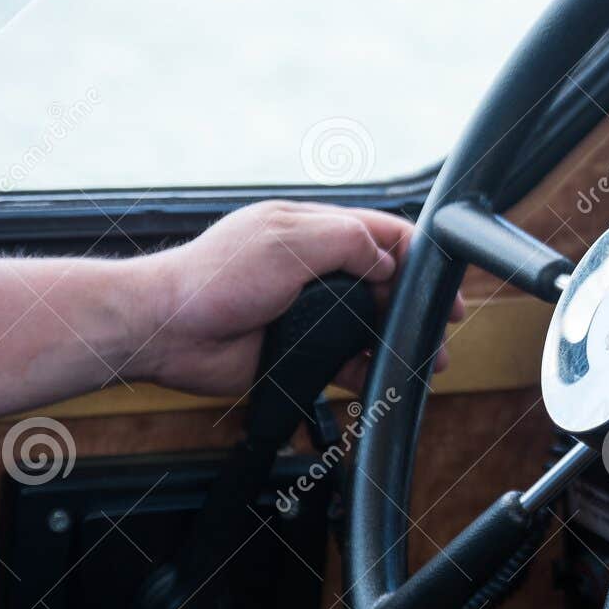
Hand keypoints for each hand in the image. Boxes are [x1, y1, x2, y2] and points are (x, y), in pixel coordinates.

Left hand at [128, 200, 463, 396]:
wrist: (166, 332)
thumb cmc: (213, 279)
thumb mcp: (288, 241)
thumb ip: (347, 242)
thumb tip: (387, 262)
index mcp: (311, 229)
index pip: (381, 234)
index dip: (418, 256)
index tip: (442, 284)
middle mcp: (312, 267)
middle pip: (382, 282)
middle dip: (413, 305)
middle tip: (439, 329)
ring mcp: (305, 309)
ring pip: (367, 323)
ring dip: (396, 340)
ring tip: (423, 362)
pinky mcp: (295, 347)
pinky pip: (343, 359)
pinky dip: (365, 369)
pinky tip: (382, 379)